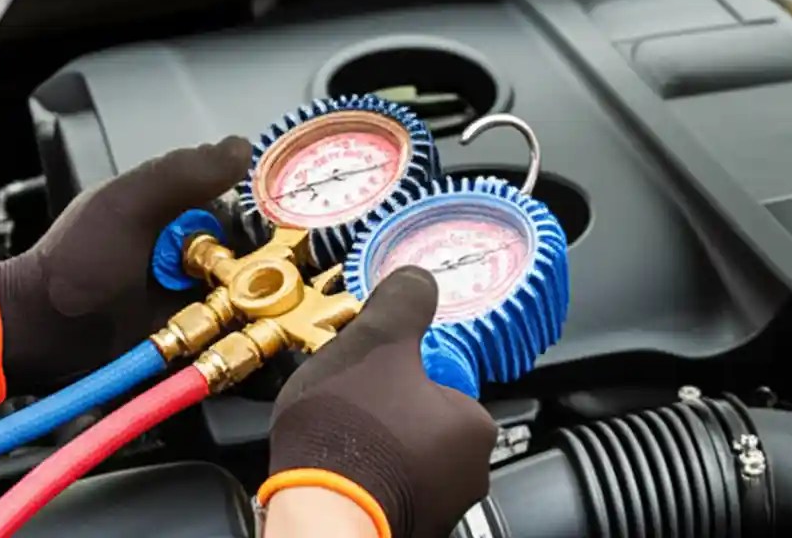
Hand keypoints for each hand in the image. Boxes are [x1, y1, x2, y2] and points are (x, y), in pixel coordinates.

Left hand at [0, 137, 251, 387]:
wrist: (43, 332)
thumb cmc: (74, 265)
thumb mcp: (128, 205)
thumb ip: (182, 173)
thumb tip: (243, 147)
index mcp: (176, 203)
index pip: (245, 199)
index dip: (263, 214)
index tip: (272, 231)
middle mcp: (190, 244)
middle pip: (257, 248)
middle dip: (259, 265)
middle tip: (234, 278)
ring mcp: (193, 288)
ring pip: (252, 290)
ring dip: (253, 300)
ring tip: (231, 307)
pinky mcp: (194, 329)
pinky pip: (235, 325)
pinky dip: (243, 327)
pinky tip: (236, 329)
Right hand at [267, 267, 496, 537]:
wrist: (319, 512)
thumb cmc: (350, 433)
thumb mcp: (377, 341)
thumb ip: (404, 303)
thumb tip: (418, 279)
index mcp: (473, 425)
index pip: (441, 378)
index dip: (397, 368)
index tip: (369, 370)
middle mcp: (467, 473)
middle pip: (418, 418)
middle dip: (381, 408)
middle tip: (345, 402)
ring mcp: (437, 508)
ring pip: (399, 455)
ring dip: (369, 444)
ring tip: (334, 437)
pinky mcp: (404, 528)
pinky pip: (381, 488)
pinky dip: (360, 478)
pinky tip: (334, 470)